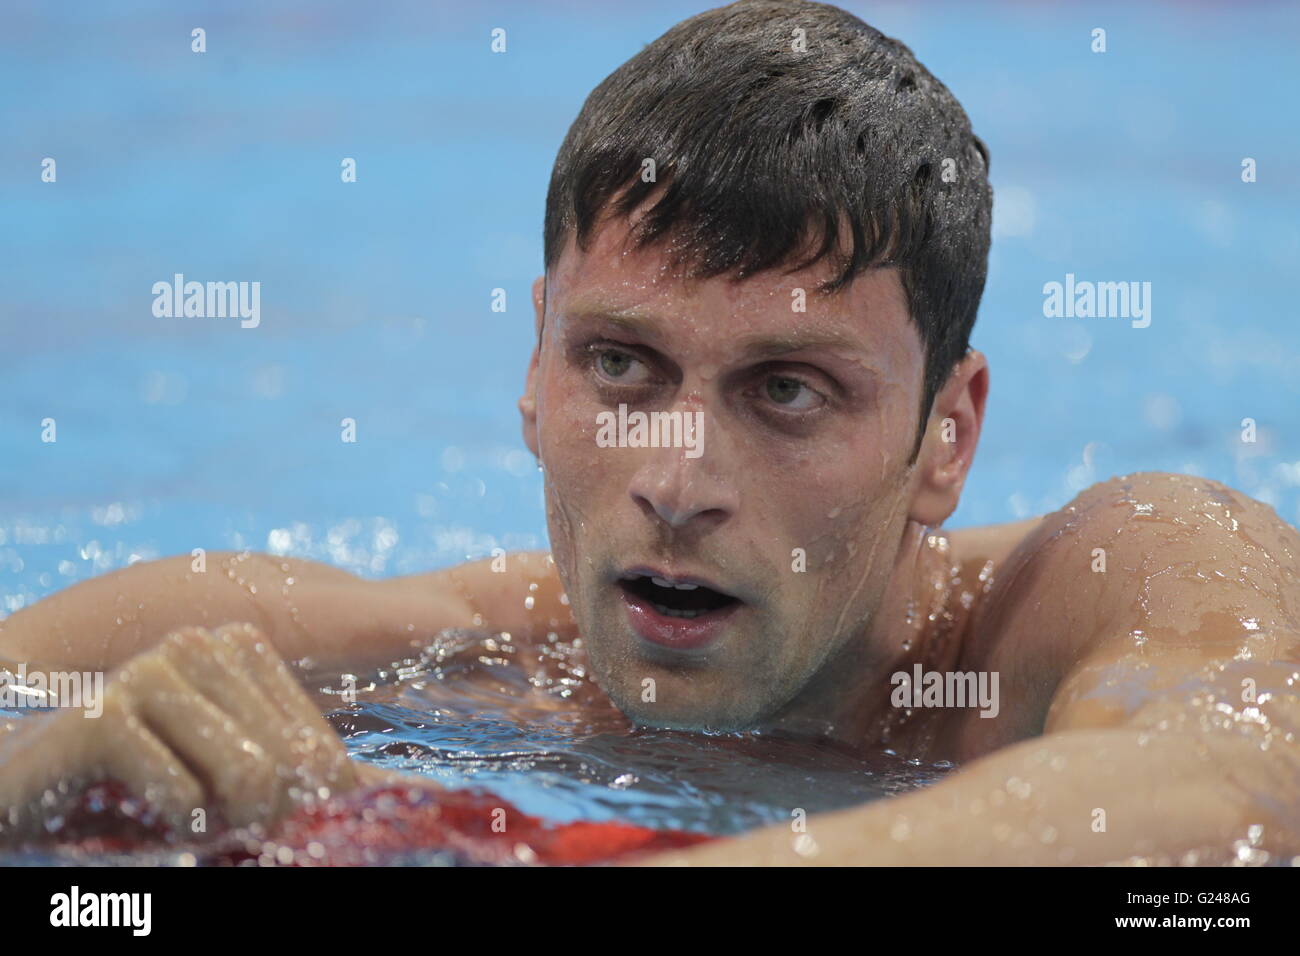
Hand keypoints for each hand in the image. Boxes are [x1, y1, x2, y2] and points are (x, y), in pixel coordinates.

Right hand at [0, 623, 360, 839]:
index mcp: (247, 647)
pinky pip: (185, 798)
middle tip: (199, 814)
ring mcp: (157, 668)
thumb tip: (414, 796)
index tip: (243, 809)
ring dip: (213, 823)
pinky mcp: (108, 712)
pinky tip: (123, 805)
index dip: (295, 808)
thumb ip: (314, 773)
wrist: (22, 792)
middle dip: (256, 818)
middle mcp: (206, 643)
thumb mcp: (235, 776)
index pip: (326, 757)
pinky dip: (164, 825)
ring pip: (251, 782)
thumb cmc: (133, 792)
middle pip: (297, 769)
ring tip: (167, 808)